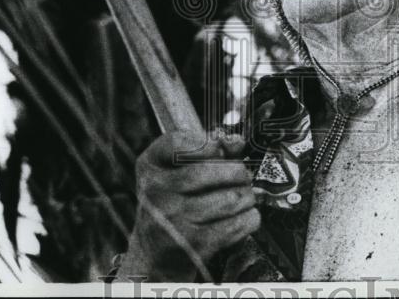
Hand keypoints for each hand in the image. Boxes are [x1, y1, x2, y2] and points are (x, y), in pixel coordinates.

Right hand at [116, 130, 259, 281]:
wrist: (156, 255)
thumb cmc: (172, 204)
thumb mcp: (175, 171)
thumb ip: (206, 150)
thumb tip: (236, 142)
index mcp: (150, 166)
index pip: (175, 144)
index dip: (205, 143)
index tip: (221, 148)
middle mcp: (156, 192)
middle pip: (206, 171)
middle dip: (237, 171)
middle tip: (244, 175)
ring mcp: (173, 221)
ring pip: (228, 199)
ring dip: (246, 196)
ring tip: (246, 196)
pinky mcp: (193, 245)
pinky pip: (235, 225)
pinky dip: (249, 219)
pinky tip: (245, 216)